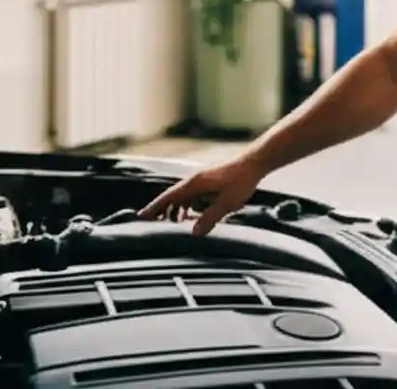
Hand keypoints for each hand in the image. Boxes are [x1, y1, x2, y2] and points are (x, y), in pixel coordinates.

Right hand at [138, 154, 266, 235]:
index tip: (141, 216)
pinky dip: (188, 206)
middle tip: (152, 224)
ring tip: (171, 223)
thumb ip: (209, 218)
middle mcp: (195, 180)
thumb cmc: (241, 181)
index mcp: (194, 184)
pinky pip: (194, 195)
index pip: (168, 197)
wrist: (255, 163)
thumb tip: (194, 233)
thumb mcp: (226, 203)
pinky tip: (192, 215)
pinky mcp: (211, 182)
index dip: (154, 208)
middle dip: (162, 210)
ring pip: (183, 196)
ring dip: (176, 209)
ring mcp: (203, 180)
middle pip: (172, 197)